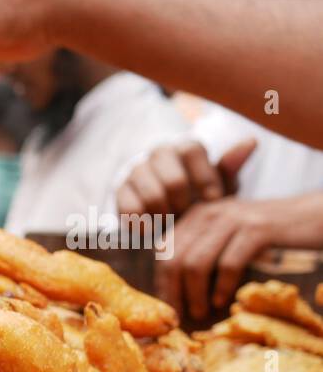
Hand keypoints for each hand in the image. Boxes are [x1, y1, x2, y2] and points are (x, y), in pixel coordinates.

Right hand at [117, 138, 257, 218]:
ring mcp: (136, 171)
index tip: (213, 201)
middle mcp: (158, 154)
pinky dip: (145, 223)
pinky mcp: (120, 191)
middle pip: (173, 178)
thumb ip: (230, 168)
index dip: (204, 178)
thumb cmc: (199, 199)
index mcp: (184, 148)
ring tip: (173, 224)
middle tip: (189, 216)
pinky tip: (153, 230)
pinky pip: (131, 208)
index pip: (191, 150)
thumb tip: (251, 141)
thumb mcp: (220, 185)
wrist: (167, 216)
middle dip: (185, 204)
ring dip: (167, 215)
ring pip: (153, 196)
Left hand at [156, 197, 279, 321]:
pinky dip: (222, 287)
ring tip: (199, 312)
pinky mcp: (256, 230)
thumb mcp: (225, 237)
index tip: (167, 306)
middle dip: (173, 292)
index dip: (161, 282)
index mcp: (196, 215)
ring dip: (194, 294)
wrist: (309, 217)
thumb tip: (171, 289)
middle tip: (179, 315)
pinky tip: (221, 301)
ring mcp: (232, 219)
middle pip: (174, 259)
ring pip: (195, 263)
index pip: (164, 252)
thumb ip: (199, 251)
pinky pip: (227, 264)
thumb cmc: (265, 234)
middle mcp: (209, 213)